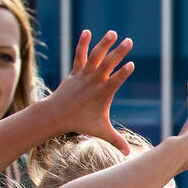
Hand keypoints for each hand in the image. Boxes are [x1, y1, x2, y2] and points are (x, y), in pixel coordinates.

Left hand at [49, 29, 134, 151]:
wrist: (56, 115)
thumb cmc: (81, 123)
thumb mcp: (101, 131)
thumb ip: (116, 140)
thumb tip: (128, 156)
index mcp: (103, 93)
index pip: (115, 81)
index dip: (123, 73)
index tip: (131, 64)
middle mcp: (94, 81)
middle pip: (108, 64)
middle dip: (119, 52)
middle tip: (129, 41)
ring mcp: (84, 74)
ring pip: (95, 56)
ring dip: (104, 44)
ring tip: (113, 33)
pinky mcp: (75, 71)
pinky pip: (79, 54)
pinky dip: (83, 43)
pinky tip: (87, 32)